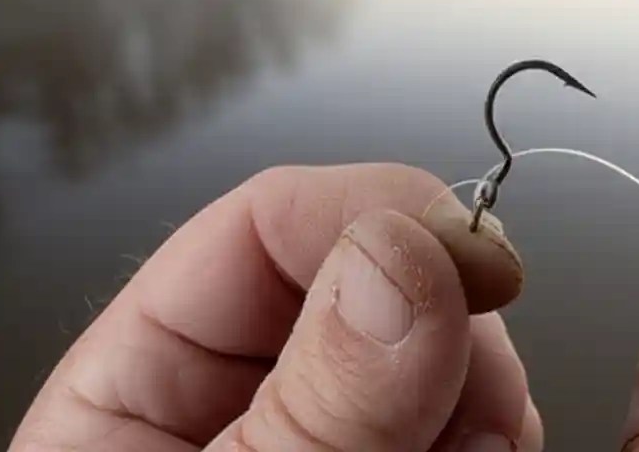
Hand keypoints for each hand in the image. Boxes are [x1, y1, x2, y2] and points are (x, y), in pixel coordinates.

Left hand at [12, 164, 542, 451]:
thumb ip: (323, 402)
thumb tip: (402, 255)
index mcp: (138, 390)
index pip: (263, 222)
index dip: (382, 211)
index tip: (481, 259)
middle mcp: (242, 394)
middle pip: (379, 272)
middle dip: (457, 322)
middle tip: (484, 406)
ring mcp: (335, 425)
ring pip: (446, 339)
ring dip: (489, 388)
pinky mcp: (405, 451)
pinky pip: (474, 404)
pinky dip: (500, 426)